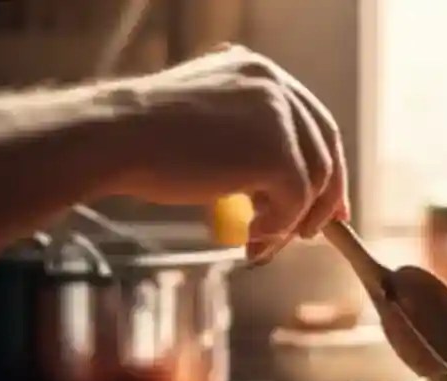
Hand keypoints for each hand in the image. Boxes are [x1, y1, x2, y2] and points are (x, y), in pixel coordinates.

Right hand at [107, 44, 348, 261]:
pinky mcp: (277, 153)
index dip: (328, 167)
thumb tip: (292, 185)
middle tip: (309, 234)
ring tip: (261, 241)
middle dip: (322, 199)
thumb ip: (253, 140)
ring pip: (312, 182)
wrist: (114, 138)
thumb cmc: (147, 140)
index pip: (315, 123)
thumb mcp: (212, 124)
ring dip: (291, 221)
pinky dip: (277, 228)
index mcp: (260, 72)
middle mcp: (276, 86)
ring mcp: (279, 117)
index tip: (332, 204)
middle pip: (324, 150)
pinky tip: (250, 238)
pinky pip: (295, 202)